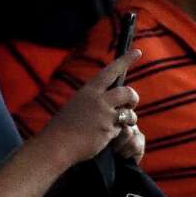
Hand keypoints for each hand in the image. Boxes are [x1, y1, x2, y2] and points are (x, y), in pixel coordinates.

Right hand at [39, 50, 142, 166]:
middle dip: (133, 98)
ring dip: (129, 118)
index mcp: (88, 91)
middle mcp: (98, 100)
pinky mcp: (109, 130)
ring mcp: (104, 115)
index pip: (110, 72)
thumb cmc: (65, 126)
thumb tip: (112, 99)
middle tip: (129, 105)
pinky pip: (122, 129)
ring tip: (117, 124)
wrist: (58, 144)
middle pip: (128, 92)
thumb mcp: (77, 105)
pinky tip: (105, 137)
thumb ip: (94, 100)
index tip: (138, 52)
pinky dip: (118, 132)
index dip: (125, 61)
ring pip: (129, 113)